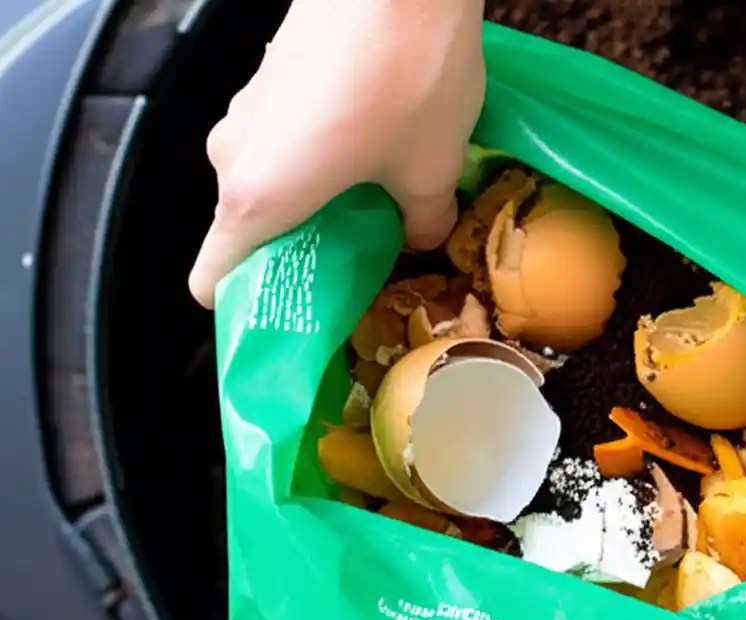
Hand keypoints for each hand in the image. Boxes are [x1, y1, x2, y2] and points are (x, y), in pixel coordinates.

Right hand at [189, 0, 484, 307]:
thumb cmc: (405, 78)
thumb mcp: (428, 170)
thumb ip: (421, 221)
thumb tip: (424, 235)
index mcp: (256, 198)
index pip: (212, 279)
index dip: (251, 306)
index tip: (298, 313)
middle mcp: (234, 156)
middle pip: (249, 229)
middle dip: (303, 248)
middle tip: (364, 253)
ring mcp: (247, 109)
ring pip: (268, 179)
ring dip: (314, 196)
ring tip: (379, 194)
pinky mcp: (268, 76)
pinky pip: (281, 138)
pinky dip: (316, 153)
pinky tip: (374, 144)